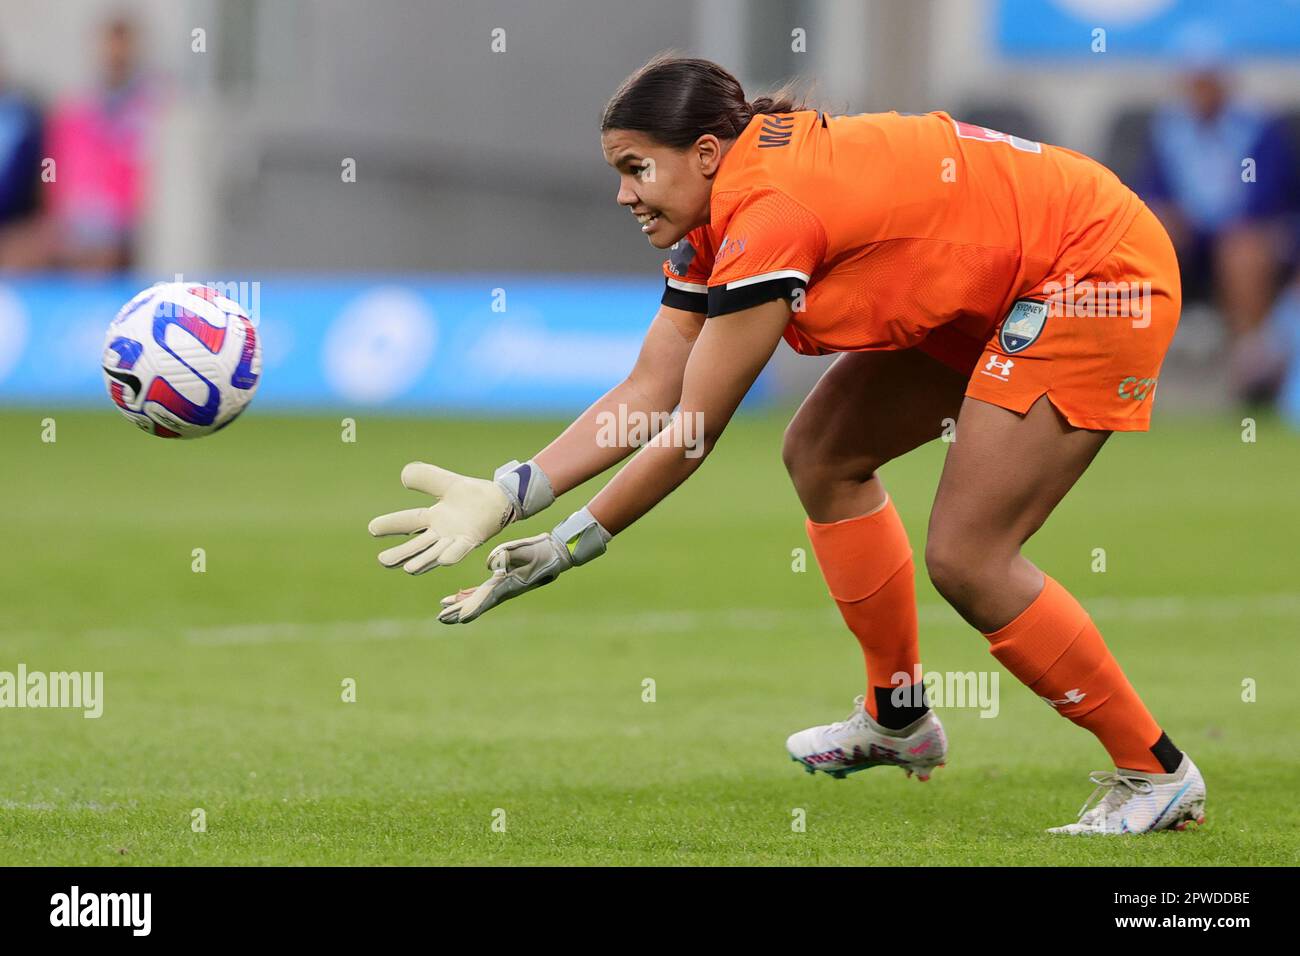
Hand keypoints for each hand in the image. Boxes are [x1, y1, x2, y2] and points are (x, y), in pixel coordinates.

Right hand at [369, 462, 516, 573]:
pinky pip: (461, 549)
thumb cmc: (473, 495)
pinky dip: (452, 555)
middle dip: (402, 553)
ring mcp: (457, 539)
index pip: (409, 521)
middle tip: (382, 561)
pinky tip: (443, 560)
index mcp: (434, 519)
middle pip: (418, 545)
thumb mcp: (446, 483)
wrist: (500, 499)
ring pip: (435, 552)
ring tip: (408, 568)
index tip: (371, 528)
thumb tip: (404, 475)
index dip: (391, 524)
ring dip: (423, 560)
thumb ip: (426, 478)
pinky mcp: (472, 540)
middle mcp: (442, 533)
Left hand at [437, 532, 571, 623]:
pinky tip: (457, 596)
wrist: (555, 553)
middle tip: (440, 618)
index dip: (468, 608)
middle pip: (476, 604)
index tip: (456, 618)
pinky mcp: (504, 581)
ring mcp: (503, 587)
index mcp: (506, 584)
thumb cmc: (540, 550)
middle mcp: (503, 589)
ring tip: (444, 611)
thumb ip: (506, 555)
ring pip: (477, 600)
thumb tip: (489, 565)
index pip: (484, 599)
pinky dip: (468, 596)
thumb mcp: (524, 549)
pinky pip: (482, 592)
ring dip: (460, 605)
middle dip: (458, 612)